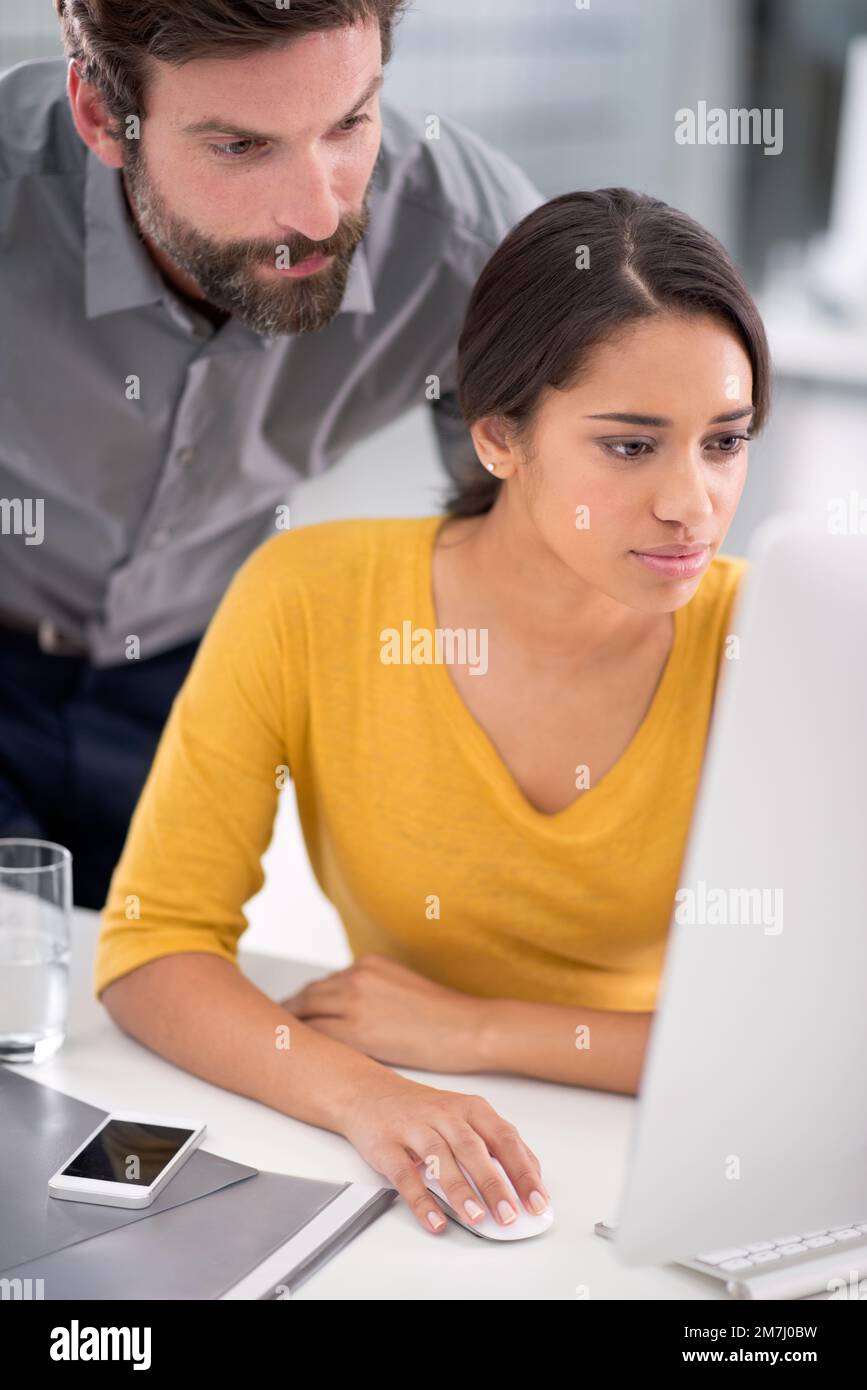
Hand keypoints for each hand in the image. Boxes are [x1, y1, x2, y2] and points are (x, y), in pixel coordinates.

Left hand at [280, 953, 486, 1071]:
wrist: (465, 1028)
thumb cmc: (442, 1016)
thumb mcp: (401, 986)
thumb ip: (371, 990)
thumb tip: (348, 1007)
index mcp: (368, 964)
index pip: (322, 984)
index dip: (304, 1002)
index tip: (291, 1014)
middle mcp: (357, 977)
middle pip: (308, 996)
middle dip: (289, 1014)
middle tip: (274, 1030)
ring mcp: (355, 1001)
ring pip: (307, 1014)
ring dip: (291, 1029)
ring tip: (278, 1046)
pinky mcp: (358, 1030)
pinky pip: (319, 1036)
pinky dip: (305, 1044)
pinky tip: (297, 1057)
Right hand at [339, 1072, 550, 1234]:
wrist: (368, 1094)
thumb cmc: (424, 1112)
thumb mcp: (463, 1119)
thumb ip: (494, 1144)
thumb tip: (530, 1176)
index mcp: (470, 1108)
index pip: (504, 1138)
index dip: (523, 1170)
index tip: (538, 1201)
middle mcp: (444, 1114)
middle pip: (473, 1148)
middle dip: (494, 1184)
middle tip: (510, 1215)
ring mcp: (413, 1128)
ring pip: (440, 1157)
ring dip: (460, 1189)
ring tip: (476, 1218)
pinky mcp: (386, 1145)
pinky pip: (404, 1174)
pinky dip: (421, 1199)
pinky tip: (435, 1219)